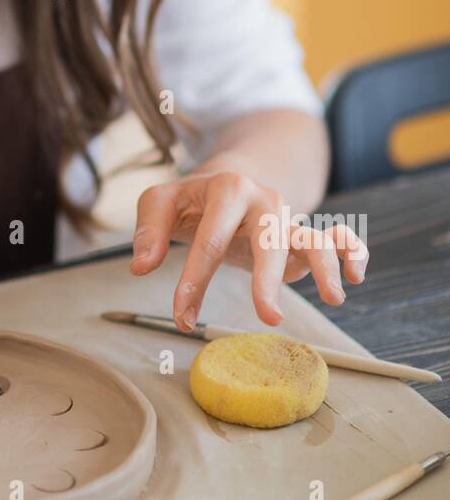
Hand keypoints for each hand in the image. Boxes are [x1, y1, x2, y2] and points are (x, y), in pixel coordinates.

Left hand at [130, 171, 368, 329]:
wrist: (225, 181)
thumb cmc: (190, 200)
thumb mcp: (160, 203)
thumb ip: (147, 231)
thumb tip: (143, 266)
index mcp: (227, 188)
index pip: (210, 240)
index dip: (194, 281)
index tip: (182, 317)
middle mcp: (264, 201)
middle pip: (269, 238)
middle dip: (269, 278)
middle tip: (268, 317)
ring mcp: (286, 218)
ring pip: (312, 237)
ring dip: (326, 266)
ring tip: (334, 298)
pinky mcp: (301, 236)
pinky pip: (336, 237)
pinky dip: (352, 250)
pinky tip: (356, 274)